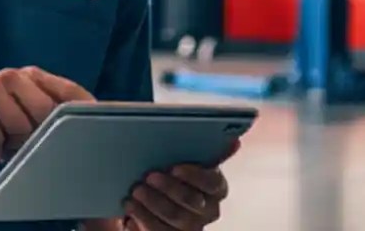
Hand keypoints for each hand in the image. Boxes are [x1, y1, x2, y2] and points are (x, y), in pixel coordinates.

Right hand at [0, 66, 93, 162]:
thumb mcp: (25, 118)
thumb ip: (49, 116)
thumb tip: (84, 132)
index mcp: (31, 77)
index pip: (69, 91)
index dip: (86, 110)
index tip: (99, 131)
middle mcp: (12, 77)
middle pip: (45, 112)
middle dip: (38, 135)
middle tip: (23, 142)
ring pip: (20, 129)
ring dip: (11, 146)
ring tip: (1, 141)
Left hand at [121, 140, 238, 229]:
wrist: (155, 195)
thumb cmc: (172, 173)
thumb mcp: (182, 159)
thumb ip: (202, 150)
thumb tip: (234, 142)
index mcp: (216, 187)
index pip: (213, 183)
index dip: (195, 176)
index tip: (175, 167)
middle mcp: (208, 209)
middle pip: (193, 201)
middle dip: (169, 188)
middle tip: (149, 176)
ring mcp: (192, 226)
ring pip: (176, 218)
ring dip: (154, 203)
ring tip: (136, 191)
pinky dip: (143, 217)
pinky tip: (131, 205)